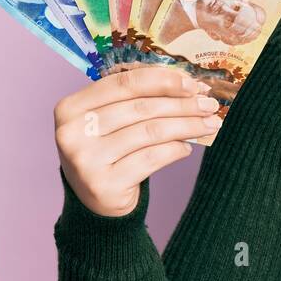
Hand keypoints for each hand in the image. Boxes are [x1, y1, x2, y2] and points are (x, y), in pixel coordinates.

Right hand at [54, 65, 223, 216]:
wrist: (96, 200)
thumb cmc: (109, 150)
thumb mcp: (111, 121)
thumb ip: (138, 100)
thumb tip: (190, 85)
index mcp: (71, 107)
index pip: (124, 83)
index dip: (163, 80)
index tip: (193, 84)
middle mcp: (72, 133)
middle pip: (141, 108)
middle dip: (183, 105)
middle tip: (210, 105)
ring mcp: (86, 160)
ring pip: (150, 132)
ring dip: (187, 126)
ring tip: (209, 124)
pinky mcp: (104, 185)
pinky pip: (152, 158)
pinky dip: (175, 150)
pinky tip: (187, 147)